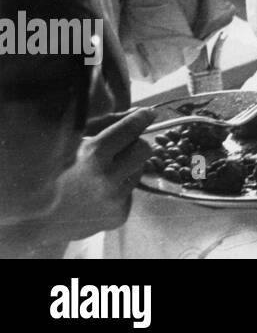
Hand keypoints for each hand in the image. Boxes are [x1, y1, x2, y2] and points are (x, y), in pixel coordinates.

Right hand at [47, 108, 156, 239]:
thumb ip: (107, 124)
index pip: (131, 128)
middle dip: (135, 143)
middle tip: (121, 147)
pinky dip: (119, 189)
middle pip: (144, 149)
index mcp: (93, 155)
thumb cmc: (52, 172)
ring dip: (125, 168)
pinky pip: (130, 192)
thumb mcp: (72, 140)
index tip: (147, 114)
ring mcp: (113, 200)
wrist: (33, 219)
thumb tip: (141, 113)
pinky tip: (97, 194)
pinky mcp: (118, 216)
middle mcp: (107, 178)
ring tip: (100, 174)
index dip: (141, 117)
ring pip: (139, 170)